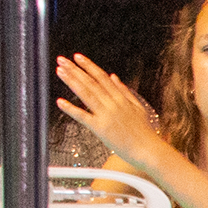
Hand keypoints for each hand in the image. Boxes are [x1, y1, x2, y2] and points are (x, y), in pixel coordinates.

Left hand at [54, 53, 172, 178]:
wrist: (147, 149)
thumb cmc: (144, 132)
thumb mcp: (137, 106)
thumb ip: (124, 91)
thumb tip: (114, 77)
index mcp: (120, 97)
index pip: (101, 77)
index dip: (88, 66)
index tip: (78, 57)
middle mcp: (112, 103)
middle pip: (91, 82)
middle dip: (75, 70)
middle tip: (62, 60)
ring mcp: (105, 115)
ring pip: (86, 94)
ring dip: (71, 81)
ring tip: (60, 72)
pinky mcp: (100, 128)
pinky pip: (82, 117)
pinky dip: (71, 109)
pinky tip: (60, 102)